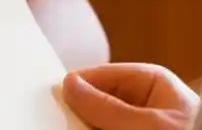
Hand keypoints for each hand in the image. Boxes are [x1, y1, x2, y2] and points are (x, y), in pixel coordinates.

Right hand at [62, 64, 198, 129]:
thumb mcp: (147, 124)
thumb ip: (107, 107)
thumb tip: (71, 84)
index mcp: (151, 82)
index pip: (101, 76)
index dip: (76, 87)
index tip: (50, 98)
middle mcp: (146, 102)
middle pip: (99, 103)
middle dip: (80, 115)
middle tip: (55, 122)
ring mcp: (142, 125)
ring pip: (102, 125)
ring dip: (88, 128)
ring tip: (67, 128)